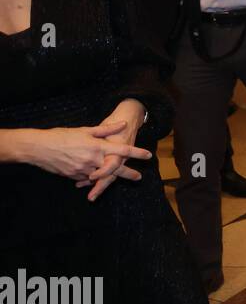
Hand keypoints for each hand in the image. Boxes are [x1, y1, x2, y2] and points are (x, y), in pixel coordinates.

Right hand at [21, 119, 151, 187]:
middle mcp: (93, 159)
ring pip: (102, 176)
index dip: (136, 152)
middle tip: (139, 177)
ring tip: (118, 179)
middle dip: (129, 173)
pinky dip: (93, 178)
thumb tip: (123, 124)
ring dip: (110, 178)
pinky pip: (88, 179)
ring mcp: (83, 170)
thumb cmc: (61, 135)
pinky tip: (96, 178)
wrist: (39, 148)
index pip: (122, 150)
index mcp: (97, 146)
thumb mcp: (85, 130)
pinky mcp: (74, 176)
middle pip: (116, 168)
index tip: (148, 155)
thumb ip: (106, 129)